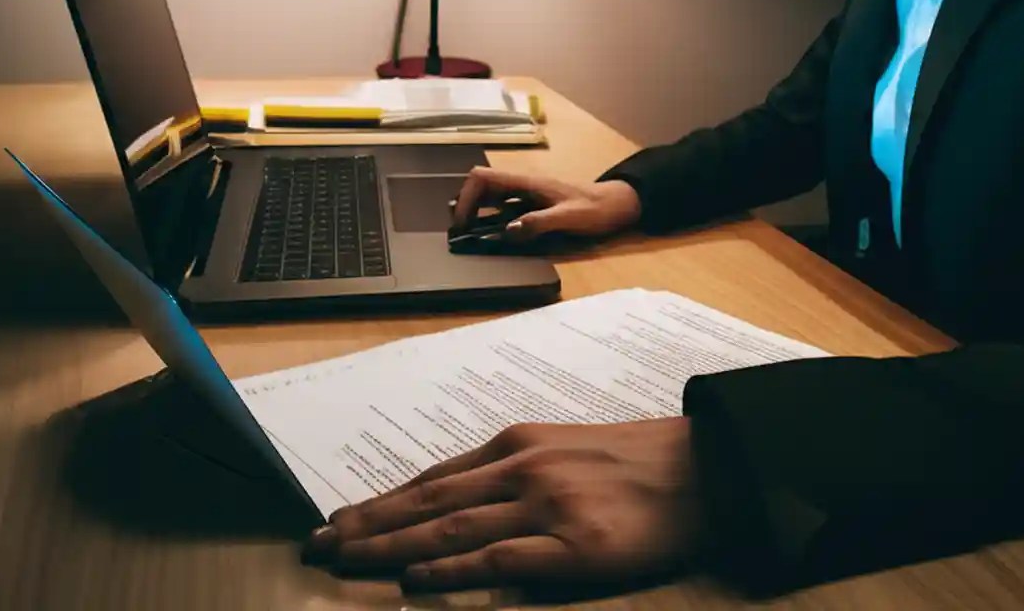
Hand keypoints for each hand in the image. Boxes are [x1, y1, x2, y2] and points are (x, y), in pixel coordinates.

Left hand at [303, 419, 700, 591]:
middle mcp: (522, 469)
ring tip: (343, 562)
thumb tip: (452, 502)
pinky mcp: (576, 545)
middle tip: (314, 545)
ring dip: (389, 547)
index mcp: (517, 444)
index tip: (336, 518)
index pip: (431, 478)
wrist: (709, 469)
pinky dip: (451, 570)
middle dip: (365, 525)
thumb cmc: (638, 461)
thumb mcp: (564, 448)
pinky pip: (499, 559)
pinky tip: (415, 580)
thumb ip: (510, 472)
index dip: (379, 501)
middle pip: (426, 501)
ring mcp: (547, 505)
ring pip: (449, 528)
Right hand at [452, 167, 642, 242]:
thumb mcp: (569, 218)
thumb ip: (539, 222)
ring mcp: (527, 192)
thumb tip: (509, 231)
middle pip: (481, 184)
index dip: (466, 197)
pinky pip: (503, 205)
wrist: (617, 204)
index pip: (482, 178)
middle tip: (460, 230)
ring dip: (476, 209)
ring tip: (468, 232)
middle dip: (465, 203)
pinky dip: (490, 216)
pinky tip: (490, 232)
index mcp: (528, 182)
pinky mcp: (532, 202)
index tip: (462, 222)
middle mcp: (523, 184)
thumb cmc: (596, 209)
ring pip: (491, 194)